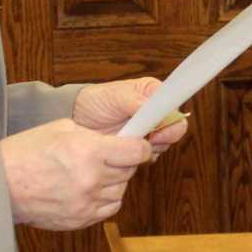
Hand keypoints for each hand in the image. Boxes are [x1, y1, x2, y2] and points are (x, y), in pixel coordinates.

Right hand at [0, 117, 152, 230]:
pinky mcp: (80, 220)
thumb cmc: (26, 153)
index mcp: (89, 152)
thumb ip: (96, 136)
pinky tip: (89, 188)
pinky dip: (105, 198)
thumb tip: (121, 140)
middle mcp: (91, 180)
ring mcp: (86, 203)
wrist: (0, 185)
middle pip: (130, 171)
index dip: (138, 146)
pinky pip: (108, 207)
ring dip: (113, 180)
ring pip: (120, 190)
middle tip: (107, 156)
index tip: (135, 145)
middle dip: (123, 161)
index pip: (137, 152)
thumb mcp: (63, 129)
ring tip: (92, 172)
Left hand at [72, 77, 190, 150]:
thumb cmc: (95, 101)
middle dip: (162, 138)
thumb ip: (135, 101)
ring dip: (148, 149)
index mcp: (153, 94)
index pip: (174, 108)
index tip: (158, 132)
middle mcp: (155, 113)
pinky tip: (125, 154)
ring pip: (162, 145)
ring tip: (128, 146)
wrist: (77, 119)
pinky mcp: (137, 148)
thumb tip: (151, 107)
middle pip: (174, 129)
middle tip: (146, 142)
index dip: (171, 122)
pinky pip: (147, 156)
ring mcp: (148, 132)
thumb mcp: (114, 96)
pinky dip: (138, 158)